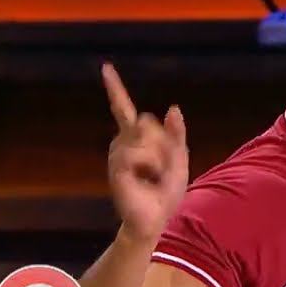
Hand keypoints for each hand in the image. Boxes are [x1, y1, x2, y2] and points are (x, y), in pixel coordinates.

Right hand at [102, 63, 188, 245]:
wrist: (156, 219)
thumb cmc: (166, 190)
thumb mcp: (180, 158)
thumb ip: (176, 133)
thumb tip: (172, 107)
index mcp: (135, 139)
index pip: (124, 109)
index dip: (115, 88)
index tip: (105, 67)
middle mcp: (121, 143)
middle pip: (148, 122)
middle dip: (164, 143)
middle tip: (162, 167)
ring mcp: (116, 156)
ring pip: (146, 137)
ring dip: (160, 157)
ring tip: (153, 176)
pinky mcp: (116, 169)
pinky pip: (138, 154)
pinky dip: (152, 166)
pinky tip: (146, 179)